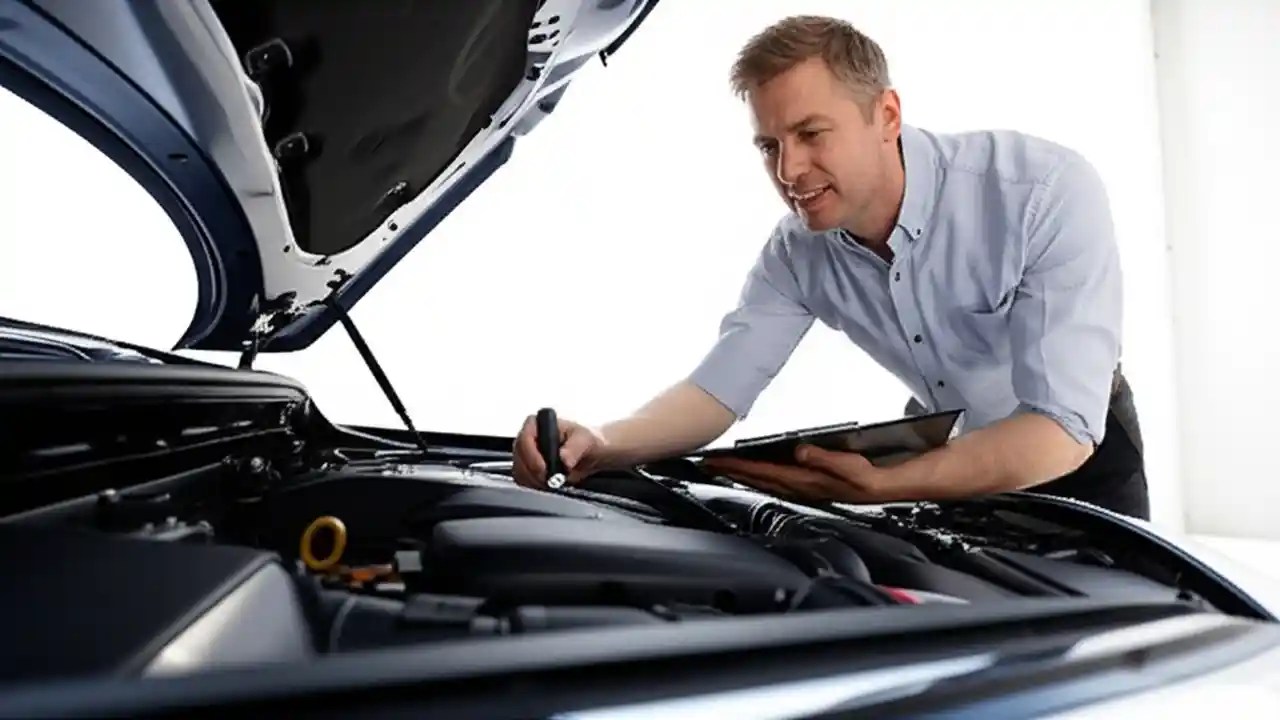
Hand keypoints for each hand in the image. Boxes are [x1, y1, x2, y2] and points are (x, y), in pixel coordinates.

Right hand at [512, 413, 607, 489]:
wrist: (591, 456)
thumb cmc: (587, 441)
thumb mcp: (585, 440)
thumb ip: (574, 448)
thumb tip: (563, 459)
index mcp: (539, 423)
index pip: (524, 438)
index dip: (532, 455)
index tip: (544, 468)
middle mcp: (529, 437)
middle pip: (519, 456)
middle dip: (533, 471)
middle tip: (550, 479)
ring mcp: (526, 454)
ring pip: (519, 470)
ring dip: (534, 480)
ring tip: (552, 482)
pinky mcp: (527, 469)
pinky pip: (523, 480)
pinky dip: (534, 486)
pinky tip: (548, 485)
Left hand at [700, 444, 886, 502]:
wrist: (876, 489)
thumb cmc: (862, 476)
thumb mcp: (846, 465)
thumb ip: (821, 458)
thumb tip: (800, 451)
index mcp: (801, 480)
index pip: (761, 471)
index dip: (737, 466)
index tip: (716, 461)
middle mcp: (795, 486)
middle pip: (754, 478)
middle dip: (729, 471)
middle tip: (707, 464)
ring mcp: (797, 488)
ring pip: (759, 481)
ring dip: (739, 475)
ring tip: (720, 468)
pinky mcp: (802, 485)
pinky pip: (770, 482)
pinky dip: (754, 477)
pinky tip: (750, 474)